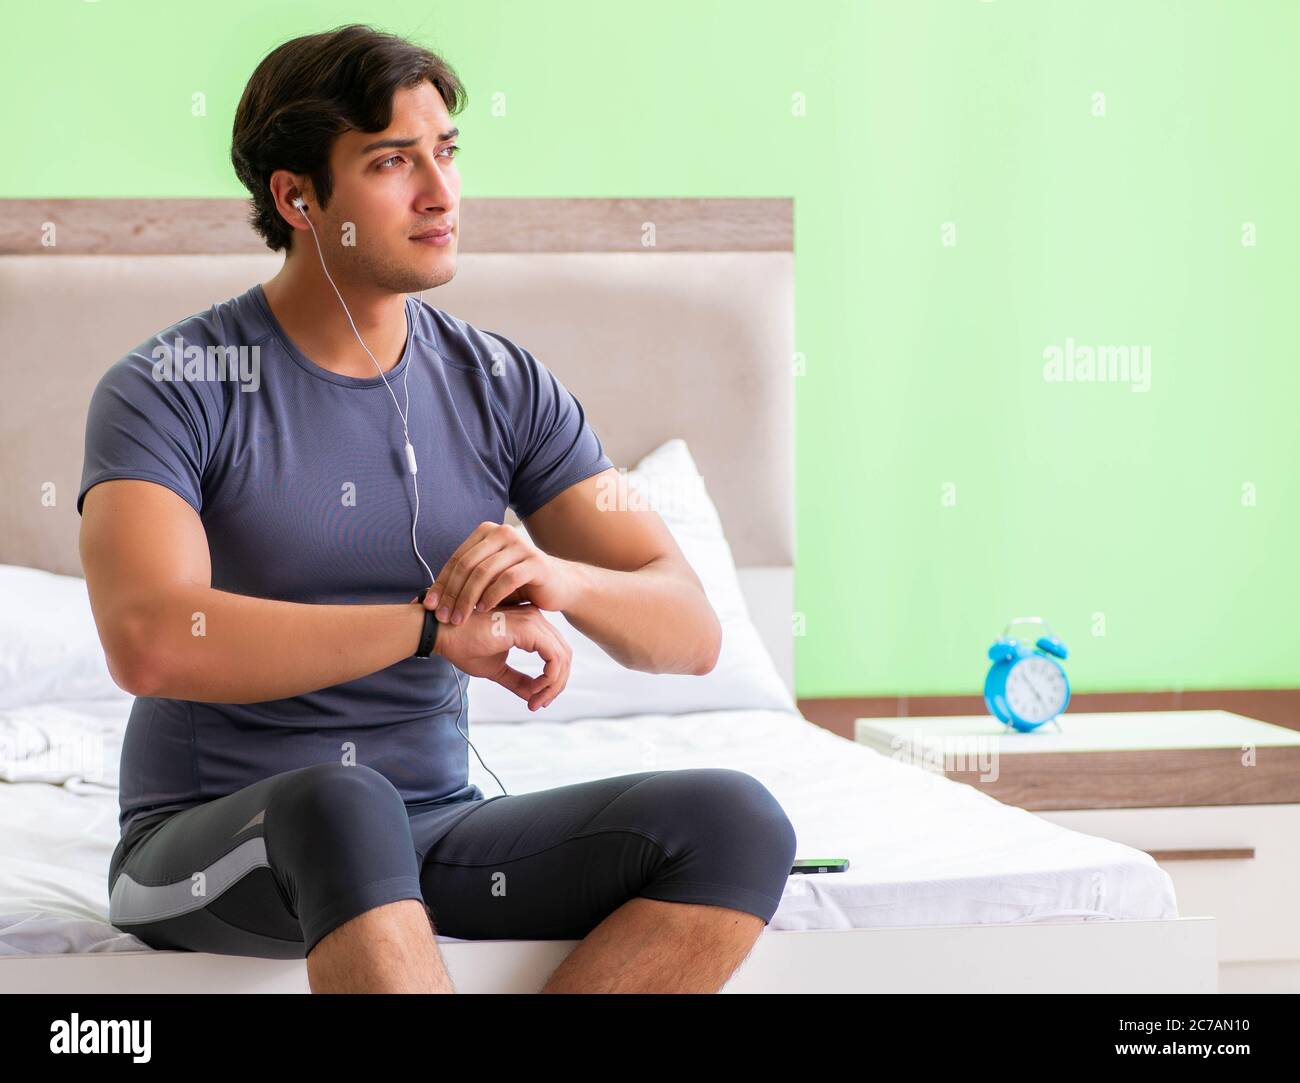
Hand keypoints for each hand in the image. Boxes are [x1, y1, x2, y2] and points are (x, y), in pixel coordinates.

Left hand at [424, 521, 580, 625]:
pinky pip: (506, 579)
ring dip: (468, 598)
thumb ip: (463, 583)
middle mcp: (502, 533)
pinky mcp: (535, 562)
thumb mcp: (488, 580)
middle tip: (443, 616)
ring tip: (460, 618)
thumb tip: (424, 600)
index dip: (440, 583)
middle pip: (467, 565)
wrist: (559, 586)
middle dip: (451, 593)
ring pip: (484, 572)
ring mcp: (520, 545)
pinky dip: (491, 596)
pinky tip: (483, 611)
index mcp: (487, 532)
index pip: (457, 559)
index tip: (429, 606)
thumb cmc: (520, 585)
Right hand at [431, 603, 571, 711]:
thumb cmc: (463, 645)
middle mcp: (536, 619)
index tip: (535, 701)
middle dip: (556, 685)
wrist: (443, 633)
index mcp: (530, 624)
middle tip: (539, 705)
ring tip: (535, 702)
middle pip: (564, 655)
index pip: (556, 653)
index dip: (552, 680)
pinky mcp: (528, 629)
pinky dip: (549, 679)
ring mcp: (533, 621)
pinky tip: (533, 691)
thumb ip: (517, 680)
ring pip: (562, 658)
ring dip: (553, 685)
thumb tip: (534, 696)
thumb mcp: (496, 669)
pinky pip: (554, 658)